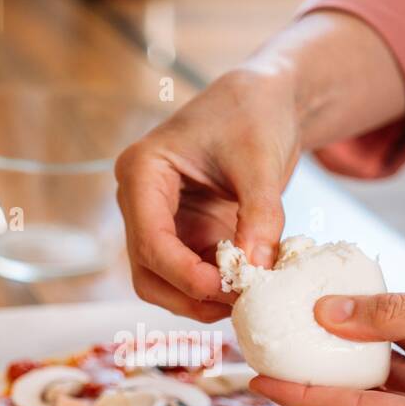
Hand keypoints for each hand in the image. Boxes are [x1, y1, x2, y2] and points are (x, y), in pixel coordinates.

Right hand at [114, 68, 300, 322]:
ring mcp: (160, 222)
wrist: (264, 103)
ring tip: (248, 296)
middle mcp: (140, 201)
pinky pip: (191, 276)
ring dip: (202, 300)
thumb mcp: (262, 162)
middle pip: (148, 272)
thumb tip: (255, 270)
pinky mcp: (184, 235)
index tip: (227, 289)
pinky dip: (217, 289)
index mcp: (142, 171)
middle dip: (190, 295)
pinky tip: (250, 285)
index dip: (185, 274)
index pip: (150, 240)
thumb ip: (261, 216)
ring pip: (164, 283)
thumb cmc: (254, 115)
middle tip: (239, 302)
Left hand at [250, 265, 404, 405]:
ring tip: (307, 331)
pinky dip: (403, 351)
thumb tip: (323, 314)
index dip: (306, 393)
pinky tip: (364, 321)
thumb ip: (390, 314)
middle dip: (328, 375)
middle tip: (273, 354)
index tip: (257, 381)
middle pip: (379, 405)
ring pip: (404, 388)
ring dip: (365, 358)